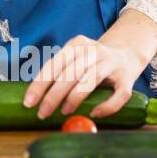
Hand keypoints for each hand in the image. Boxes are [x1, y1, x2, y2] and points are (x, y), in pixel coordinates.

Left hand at [21, 10, 156, 119]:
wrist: (128, 52)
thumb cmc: (93, 61)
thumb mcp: (75, 58)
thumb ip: (61, 71)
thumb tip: (36, 98)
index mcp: (76, 45)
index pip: (54, 65)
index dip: (39, 84)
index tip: (28, 102)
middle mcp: (94, 51)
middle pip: (69, 73)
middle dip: (53, 95)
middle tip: (42, 113)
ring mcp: (112, 64)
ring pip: (90, 81)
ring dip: (74, 98)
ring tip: (63, 112)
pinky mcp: (128, 78)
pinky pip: (119, 94)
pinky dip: (107, 106)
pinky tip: (94, 113)